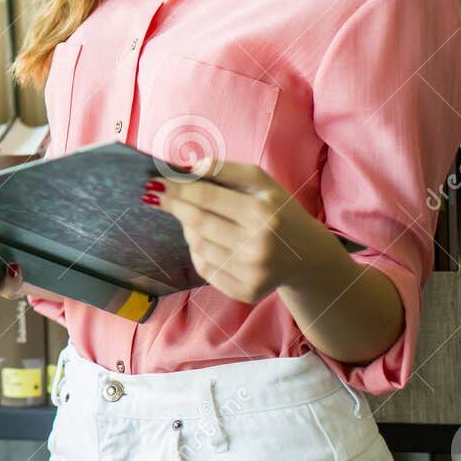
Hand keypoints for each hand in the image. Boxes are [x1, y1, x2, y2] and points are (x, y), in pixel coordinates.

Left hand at [145, 159, 342, 305]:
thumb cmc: (277, 210)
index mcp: (263, 212)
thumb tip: (189, 168)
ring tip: (196, 219)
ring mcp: (253, 272)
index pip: (206, 196)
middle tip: (155, 194)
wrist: (307, 255)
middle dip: (173, 205)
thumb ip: (226, 169)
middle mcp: (259, 245)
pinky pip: (205, 269)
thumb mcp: (261, 182)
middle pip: (197, 222)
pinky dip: (200, 252)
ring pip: (197, 246)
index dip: (176, 188)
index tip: (153, 181)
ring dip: (188, 229)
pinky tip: (211, 243)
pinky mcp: (247, 292)